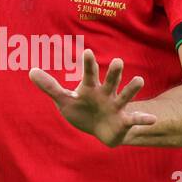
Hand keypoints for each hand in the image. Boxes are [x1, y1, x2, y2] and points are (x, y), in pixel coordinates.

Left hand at [28, 49, 154, 146]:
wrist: (100, 130)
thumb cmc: (82, 110)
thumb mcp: (64, 100)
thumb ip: (50, 86)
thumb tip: (30, 71)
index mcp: (91, 87)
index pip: (89, 73)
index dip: (88, 63)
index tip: (87, 51)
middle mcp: (106, 93)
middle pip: (110, 81)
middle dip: (114, 73)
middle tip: (117, 61)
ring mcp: (116, 106)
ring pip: (125, 95)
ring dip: (132, 89)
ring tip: (139, 81)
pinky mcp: (124, 120)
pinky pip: (135, 119)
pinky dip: (144, 119)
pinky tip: (151, 119)